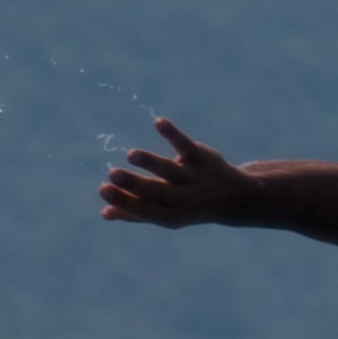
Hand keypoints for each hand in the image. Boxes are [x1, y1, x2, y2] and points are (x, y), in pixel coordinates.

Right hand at [101, 117, 243, 228]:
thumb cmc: (189, 207)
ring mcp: (194, 178)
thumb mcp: (165, 213)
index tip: (103, 191)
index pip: (145, 211)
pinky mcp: (201, 157)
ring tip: (131, 155)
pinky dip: (173, 134)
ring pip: (169, 170)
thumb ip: (136, 212)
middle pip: (156, 192)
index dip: (124, 202)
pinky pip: (185, 145)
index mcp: (171, 216)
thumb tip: (104, 213)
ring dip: (150, 162)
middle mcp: (183, 199)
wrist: (233, 198)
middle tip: (112, 174)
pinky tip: (158, 122)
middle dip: (134, 184)